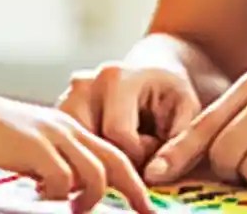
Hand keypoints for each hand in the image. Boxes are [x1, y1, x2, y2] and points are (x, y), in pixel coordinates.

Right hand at [0, 90, 155, 212]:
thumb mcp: (31, 146)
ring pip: (94, 172)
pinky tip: (43, 196)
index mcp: (70, 129)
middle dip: (134, 191)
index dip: (133, 180)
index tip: (144, 204)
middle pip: (115, 161)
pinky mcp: (33, 145)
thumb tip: (70, 191)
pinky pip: (61, 177)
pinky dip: (60, 194)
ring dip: (92, 198)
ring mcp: (51, 136)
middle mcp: (67, 129)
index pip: (113, 154)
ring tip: (78, 210)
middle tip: (145, 213)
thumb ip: (54, 164)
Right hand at [57, 62, 202, 168]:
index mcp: (115, 77)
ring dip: (100, 157)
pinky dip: (88, 154)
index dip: (140, 153)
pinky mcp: (59, 111)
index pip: (118, 134)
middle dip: (117, 157)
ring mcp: (67, 96)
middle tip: (140, 149)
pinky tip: (109, 147)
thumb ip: (178, 144)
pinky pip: (69, 145)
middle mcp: (84, 83)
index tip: (154, 148)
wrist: (149, 69)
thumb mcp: (187, 111)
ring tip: (124, 146)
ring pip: (75, 147)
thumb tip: (153, 176)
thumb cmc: (170, 91)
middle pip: (92, 142)